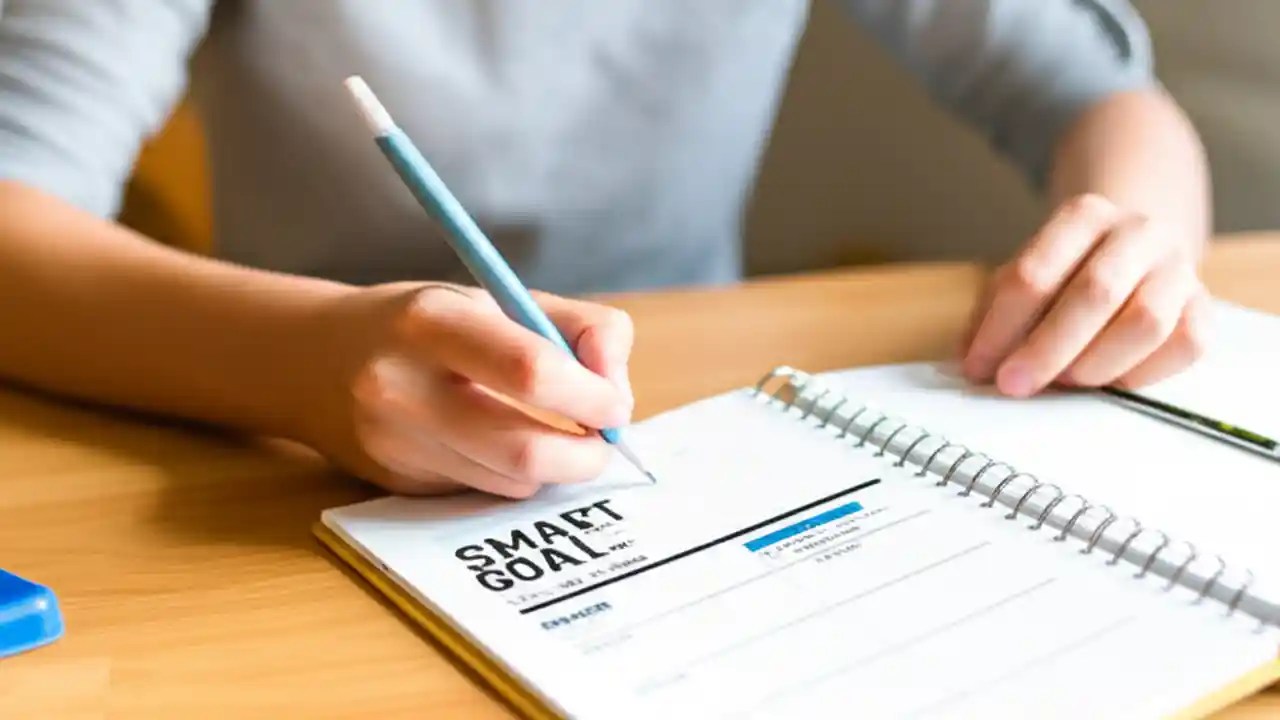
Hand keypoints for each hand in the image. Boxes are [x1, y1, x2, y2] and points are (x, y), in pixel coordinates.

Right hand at [318, 283, 633, 497]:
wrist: (312, 358)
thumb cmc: (423, 324)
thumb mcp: (495, 299)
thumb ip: (577, 327)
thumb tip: (618, 390)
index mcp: (432, 321)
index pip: (532, 369)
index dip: (592, 395)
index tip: (615, 404)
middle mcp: (402, 386)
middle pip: (524, 448)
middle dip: (585, 454)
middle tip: (602, 440)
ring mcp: (394, 443)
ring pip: (511, 481)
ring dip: (552, 466)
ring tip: (552, 433)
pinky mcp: (396, 483)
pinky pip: (483, 492)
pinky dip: (513, 475)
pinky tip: (497, 443)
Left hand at [960, 193, 1208, 396]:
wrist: (1137, 248)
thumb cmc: (1068, 271)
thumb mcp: (1024, 274)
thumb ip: (993, 314)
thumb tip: (973, 363)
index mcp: (1082, 216)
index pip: (1035, 273)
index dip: (1001, 326)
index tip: (978, 366)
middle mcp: (1138, 233)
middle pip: (1095, 292)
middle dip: (1047, 348)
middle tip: (1015, 385)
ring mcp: (1178, 267)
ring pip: (1146, 321)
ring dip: (1096, 362)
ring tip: (1064, 380)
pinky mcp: (1204, 306)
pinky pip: (1184, 345)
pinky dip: (1143, 373)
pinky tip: (1109, 381)